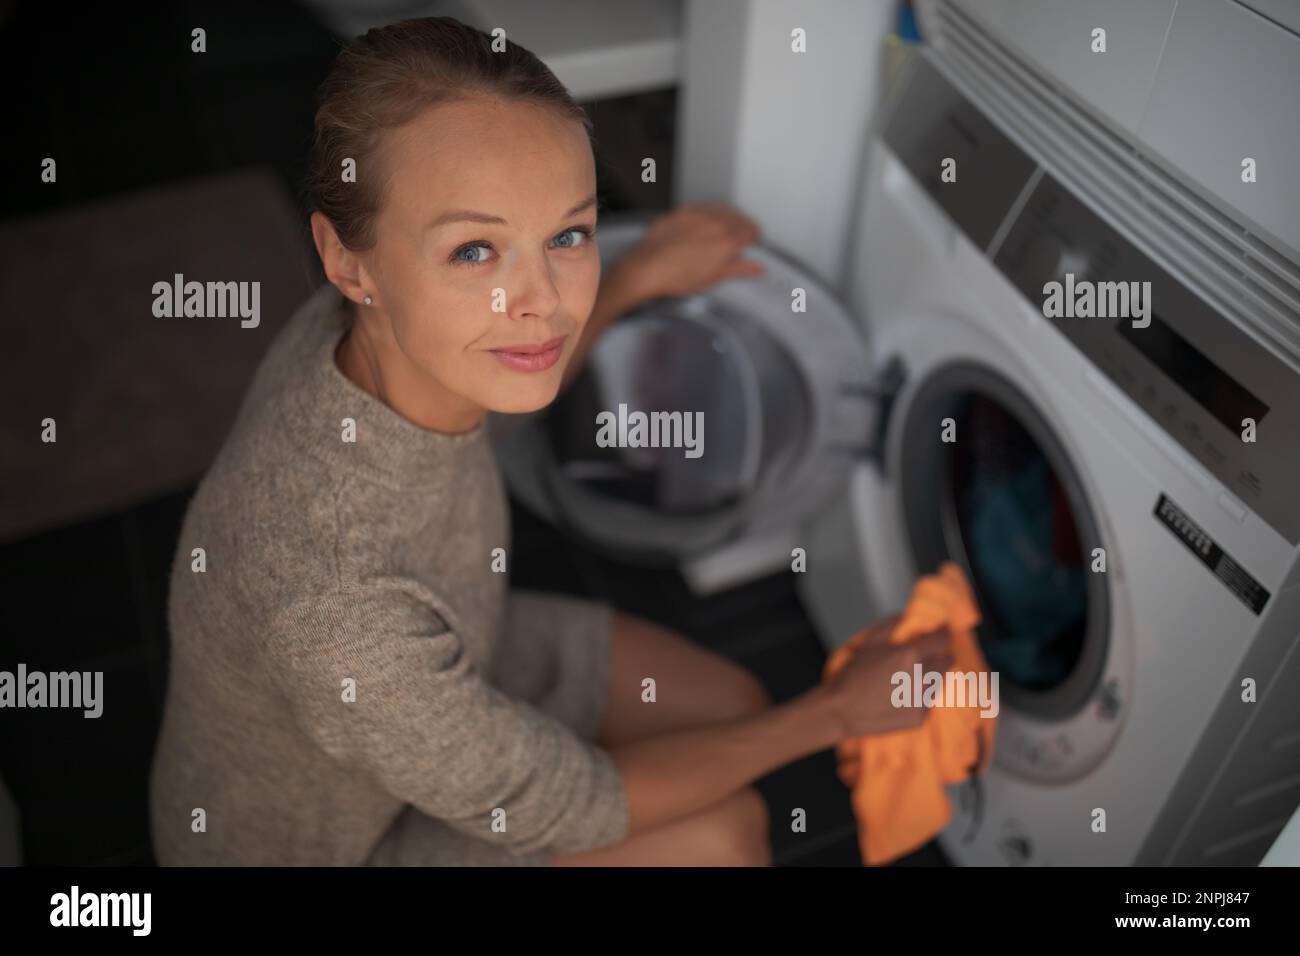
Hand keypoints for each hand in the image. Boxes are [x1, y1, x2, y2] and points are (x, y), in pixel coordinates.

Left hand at [610, 203, 766, 302]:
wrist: (647, 268)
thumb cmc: (676, 276)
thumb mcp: (714, 277)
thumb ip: (739, 269)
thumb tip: (757, 268)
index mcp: (728, 240)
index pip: (751, 231)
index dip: (754, 237)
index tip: (752, 241)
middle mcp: (715, 223)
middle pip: (739, 218)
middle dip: (743, 226)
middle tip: (741, 236)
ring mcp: (698, 214)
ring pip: (722, 210)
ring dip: (728, 217)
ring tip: (724, 229)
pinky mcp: (682, 211)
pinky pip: (703, 208)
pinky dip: (710, 215)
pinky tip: (704, 225)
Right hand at [825, 615, 953, 737]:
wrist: (842, 709)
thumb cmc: (853, 674)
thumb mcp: (869, 642)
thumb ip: (890, 624)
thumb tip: (906, 615)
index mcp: (910, 654)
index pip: (943, 639)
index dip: (944, 633)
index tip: (942, 632)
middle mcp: (921, 677)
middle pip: (946, 661)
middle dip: (937, 656)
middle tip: (923, 658)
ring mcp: (922, 699)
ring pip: (938, 682)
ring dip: (929, 677)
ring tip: (906, 679)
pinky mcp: (920, 717)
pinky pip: (928, 702)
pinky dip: (919, 697)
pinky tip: (900, 697)